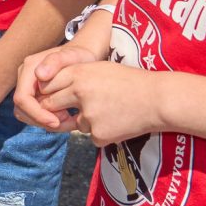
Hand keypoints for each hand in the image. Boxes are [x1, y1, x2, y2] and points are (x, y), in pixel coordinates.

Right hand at [13, 42, 93, 129]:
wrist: (81, 56)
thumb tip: (39, 75)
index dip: (37, 114)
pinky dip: (47, 119)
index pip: (22, 98)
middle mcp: (24, 79)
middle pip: (21, 109)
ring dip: (44, 122)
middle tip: (65, 121)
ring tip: (66, 118)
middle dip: (41, 120)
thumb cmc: (78, 56)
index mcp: (28, 69)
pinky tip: (65, 116)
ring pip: (26, 114)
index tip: (56, 122)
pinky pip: (34, 114)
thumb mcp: (71, 56)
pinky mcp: (34, 96)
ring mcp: (27, 88)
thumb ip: (55, 61)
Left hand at [35, 58, 161, 148]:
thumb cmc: (131, 82)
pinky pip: (92, 136)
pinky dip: (103, 132)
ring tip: (112, 112)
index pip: (47, 85)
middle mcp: (79, 93)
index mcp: (79, 74)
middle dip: (58, 109)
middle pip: (51, 105)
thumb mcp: (100, 69)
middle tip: (73, 109)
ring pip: (76, 123)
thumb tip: (50, 85)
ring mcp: (88, 116)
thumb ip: (76, 76)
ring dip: (88, 122)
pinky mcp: (98, 134)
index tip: (55, 94)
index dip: (49, 91)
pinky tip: (119, 122)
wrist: (158, 100)